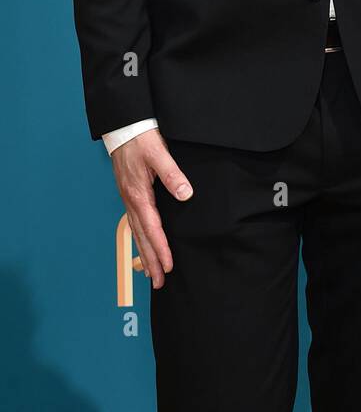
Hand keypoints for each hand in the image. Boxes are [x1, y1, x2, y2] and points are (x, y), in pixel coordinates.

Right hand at [111, 130, 193, 287]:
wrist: (124, 127)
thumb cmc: (141, 139)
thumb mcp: (159, 153)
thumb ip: (172, 174)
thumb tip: (185, 194)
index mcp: (139, 194)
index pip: (152, 228)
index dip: (161, 249)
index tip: (169, 266)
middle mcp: (131, 201)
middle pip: (142, 237)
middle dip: (151, 261)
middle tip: (160, 283)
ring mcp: (129, 199)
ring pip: (137, 233)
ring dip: (145, 254)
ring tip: (151, 274)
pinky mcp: (130, 195)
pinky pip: (135, 223)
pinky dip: (140, 239)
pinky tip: (143, 245)